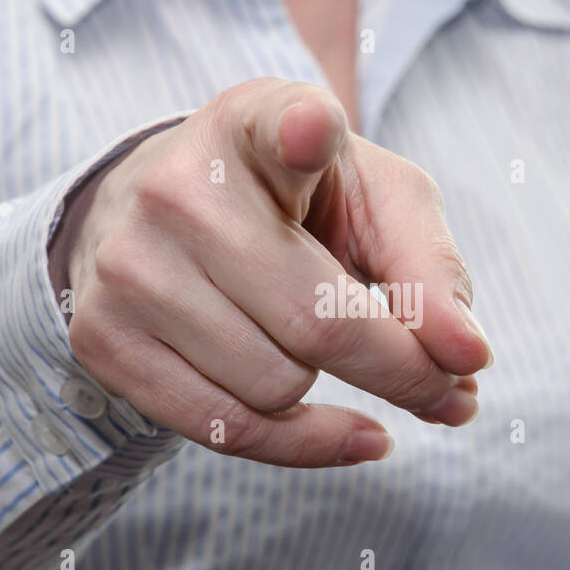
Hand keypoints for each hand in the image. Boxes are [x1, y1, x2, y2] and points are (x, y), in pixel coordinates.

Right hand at [49, 78, 492, 467]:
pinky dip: (306, 444)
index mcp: (254, 125)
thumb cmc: (296, 205)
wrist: (163, 215)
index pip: (278, 125)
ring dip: (332, 389)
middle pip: (319, 322)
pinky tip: (349, 431)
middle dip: (405, 371)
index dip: (300, 132)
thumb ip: (431, 271)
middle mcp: (177, 189)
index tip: (313, 129)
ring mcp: (129, 266)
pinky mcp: (102, 338)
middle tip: (448, 389)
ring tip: (331, 352)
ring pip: (277, 385)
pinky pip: (225, 431)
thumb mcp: (376, 203)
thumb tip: (467, 362)